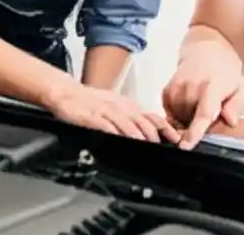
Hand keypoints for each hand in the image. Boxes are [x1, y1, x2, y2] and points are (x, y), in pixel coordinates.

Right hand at [47, 84, 181, 143]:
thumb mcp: (117, 106)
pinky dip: (113, 133)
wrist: (67, 93)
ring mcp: (106, 111)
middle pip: (143, 122)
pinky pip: (104, 125)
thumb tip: (149, 134)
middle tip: (162, 149)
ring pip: (126, 124)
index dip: (166, 129)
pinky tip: (118, 141)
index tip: (176, 140)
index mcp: (129, 106)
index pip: (152, 117)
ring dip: (138, 136)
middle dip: (154, 137)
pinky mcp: (91, 117)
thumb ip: (132, 119)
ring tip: (146, 146)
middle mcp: (121, 108)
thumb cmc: (92, 102)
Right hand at [162, 51, 243, 149]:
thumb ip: (236, 106)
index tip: (185, 146)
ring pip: (178, 121)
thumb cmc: (226, 72)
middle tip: (211, 112)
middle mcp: (190, 88)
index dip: (194, 132)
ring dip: (188, 121)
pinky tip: (190, 103)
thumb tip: (230, 121)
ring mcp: (176, 89)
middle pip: (190, 124)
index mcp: (211, 88)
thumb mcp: (241, 87)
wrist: (208, 50)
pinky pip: (170, 115)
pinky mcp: (166, 91)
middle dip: (199, 126)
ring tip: (200, 105)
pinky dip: (179, 115)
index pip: (202, 114)